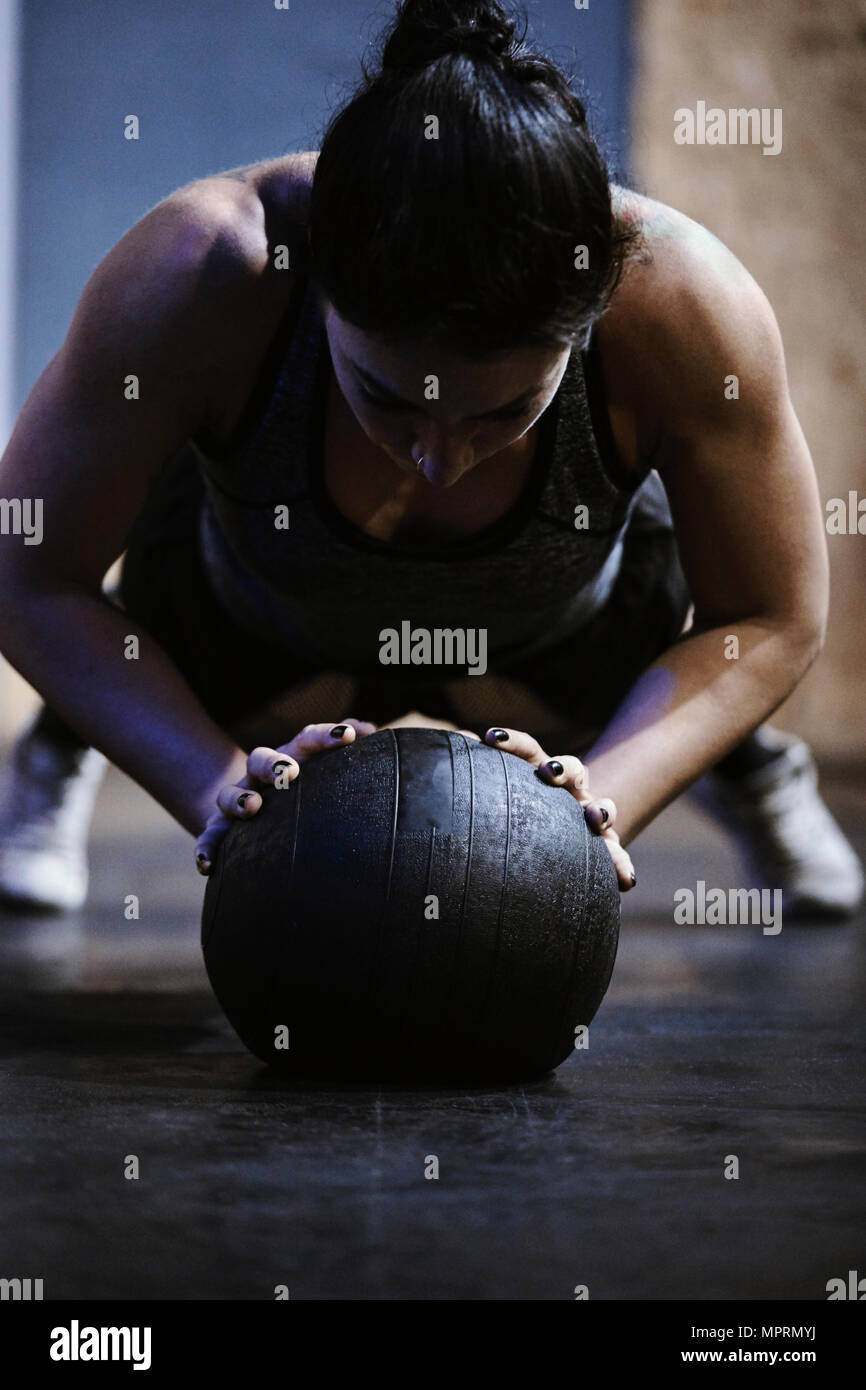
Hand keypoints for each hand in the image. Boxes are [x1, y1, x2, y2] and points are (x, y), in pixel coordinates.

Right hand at [194, 718, 376, 875]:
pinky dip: (206, 849)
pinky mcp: (221, 829)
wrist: (264, 815)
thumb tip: (374, 731)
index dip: (325, 735)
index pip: (307, 739)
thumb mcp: (331, 771)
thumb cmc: (311, 792)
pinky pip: (210, 838)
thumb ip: (353, 753)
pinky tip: (206, 866)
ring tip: (251, 808)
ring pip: (229, 794)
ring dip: (237, 799)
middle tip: (290, 772)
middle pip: (261, 758)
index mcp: (293, 756)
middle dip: (274, 763)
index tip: (348, 736)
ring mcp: (238, 800)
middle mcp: (262, 774)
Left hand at [481, 725, 636, 890]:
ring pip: (603, 808)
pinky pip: (617, 856)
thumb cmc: (517, 815)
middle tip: (547, 772)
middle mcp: (569, 790)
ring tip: (595, 818)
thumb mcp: (498, 792)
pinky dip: (623, 866)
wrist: (552, 844)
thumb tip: (460, 741)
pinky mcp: (604, 846)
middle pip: (573, 769)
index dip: (512, 742)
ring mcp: (590, 817)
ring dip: (602, 810)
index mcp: (541, 772)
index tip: (489, 737)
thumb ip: (480, 770)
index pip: (528, 749)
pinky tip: (627, 880)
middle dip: (563, 768)